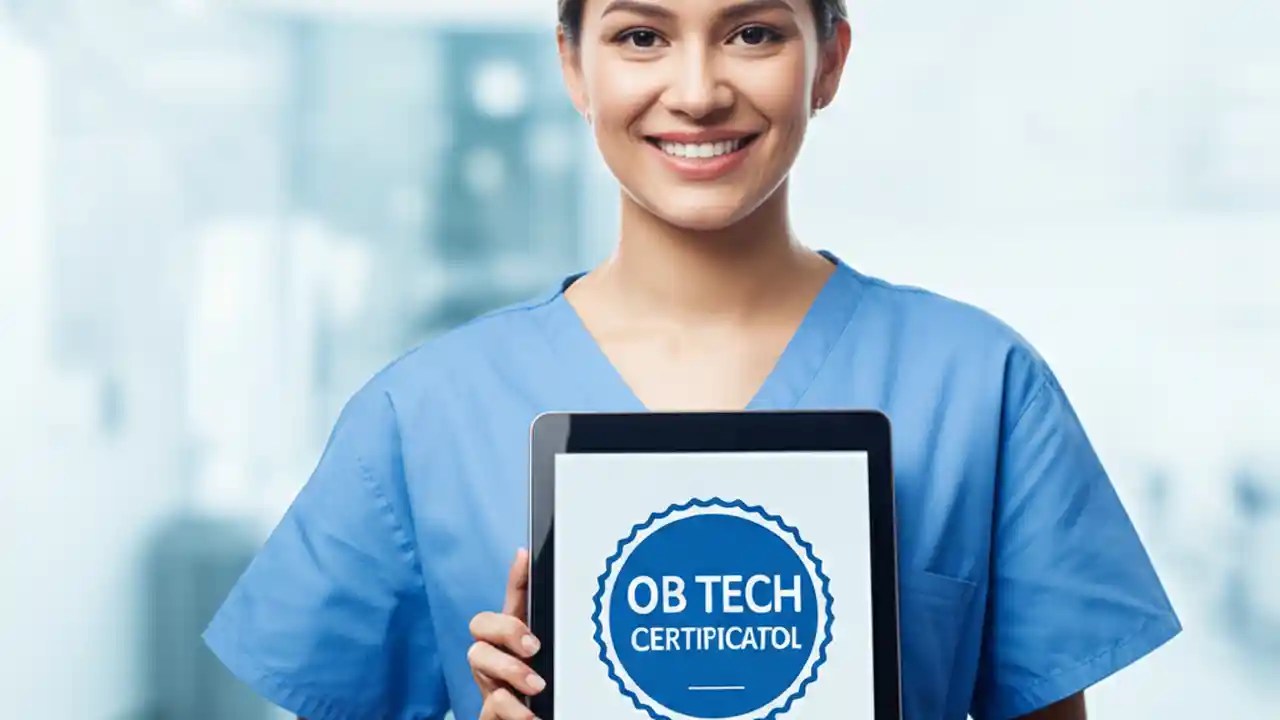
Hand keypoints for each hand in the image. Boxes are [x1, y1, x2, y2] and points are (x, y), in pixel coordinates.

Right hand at [469, 548, 544, 719]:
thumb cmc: (551, 697)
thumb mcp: (558, 664)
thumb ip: (561, 641)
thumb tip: (587, 611)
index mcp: (518, 641)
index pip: (514, 600)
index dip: (517, 576)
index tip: (524, 555)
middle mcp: (498, 656)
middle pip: (481, 622)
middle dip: (506, 629)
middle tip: (534, 648)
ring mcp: (489, 683)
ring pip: (477, 656)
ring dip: (508, 669)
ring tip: (539, 687)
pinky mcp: (488, 712)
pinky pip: (490, 704)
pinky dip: (511, 709)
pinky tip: (533, 715)